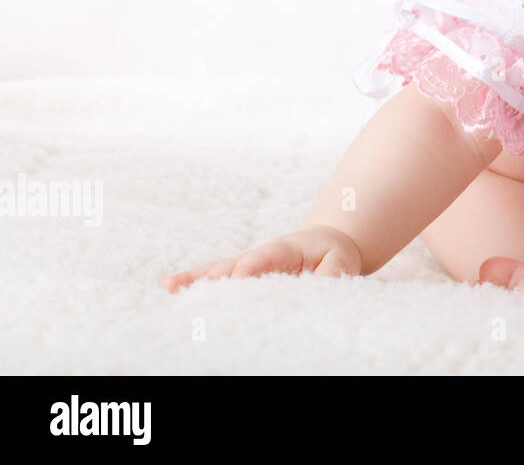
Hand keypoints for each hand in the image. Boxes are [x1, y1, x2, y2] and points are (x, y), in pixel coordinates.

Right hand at [161, 225, 362, 292]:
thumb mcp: (341, 260)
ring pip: (218, 270)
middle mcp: (258, 255)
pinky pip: (214, 277)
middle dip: (218, 276)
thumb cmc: (332, 253)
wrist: (326, 243)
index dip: (252, 266)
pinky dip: (193, 281)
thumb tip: (321, 289)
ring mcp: (245, 264)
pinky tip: (170, 287)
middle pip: (235, 264)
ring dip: (197, 279)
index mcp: (285, 248)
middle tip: (201, 291)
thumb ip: (331, 274)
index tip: (239, 276)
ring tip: (172, 286)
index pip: (267, 256)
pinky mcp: (238, 275)